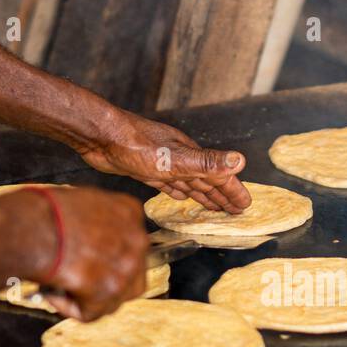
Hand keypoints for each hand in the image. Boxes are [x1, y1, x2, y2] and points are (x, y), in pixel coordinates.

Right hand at [29, 186, 148, 320]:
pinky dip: (68, 308)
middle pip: (129, 274)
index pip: (129, 245)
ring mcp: (126, 266)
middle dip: (104, 282)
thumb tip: (89, 238)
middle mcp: (136, 240)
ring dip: (88, 299)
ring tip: (60, 286)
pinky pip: (91, 313)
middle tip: (78, 281)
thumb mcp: (81, 202)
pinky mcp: (109, 290)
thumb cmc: (44, 212)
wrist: (32, 227)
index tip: (87, 260)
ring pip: (113, 298)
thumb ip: (96, 222)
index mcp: (129, 213)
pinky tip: (52, 292)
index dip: (106, 258)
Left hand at [78, 111, 250, 213]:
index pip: (218, 176)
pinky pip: (168, 184)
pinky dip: (177, 191)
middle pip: (206, 180)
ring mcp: (162, 163)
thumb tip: (240, 161)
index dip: (233, 191)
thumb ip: (208, 162)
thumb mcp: (176, 158)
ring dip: (203, 195)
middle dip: (222, 195)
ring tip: (215, 207)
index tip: (246, 205)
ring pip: (189, 183)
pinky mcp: (144, 169)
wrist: (100, 137)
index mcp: (190, 156)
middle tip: (236, 210)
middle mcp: (179, 158)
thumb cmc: (135, 145)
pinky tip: (178, 196)